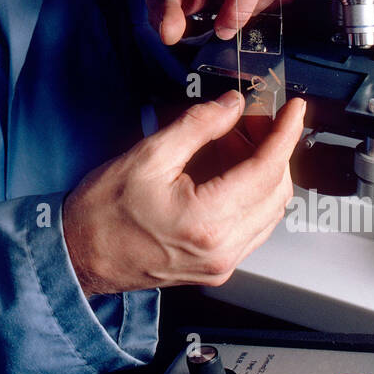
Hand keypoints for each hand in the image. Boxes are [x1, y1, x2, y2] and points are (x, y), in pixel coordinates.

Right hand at [62, 90, 305, 294]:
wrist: (80, 255)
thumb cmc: (102, 213)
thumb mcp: (148, 156)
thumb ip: (198, 126)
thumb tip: (232, 106)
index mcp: (206, 221)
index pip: (267, 170)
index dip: (285, 134)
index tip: (293, 110)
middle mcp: (222, 249)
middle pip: (276, 191)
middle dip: (272, 150)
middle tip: (251, 121)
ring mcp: (222, 263)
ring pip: (269, 211)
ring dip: (263, 173)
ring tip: (235, 143)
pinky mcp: (217, 267)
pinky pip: (253, 227)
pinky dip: (251, 195)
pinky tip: (228, 172)